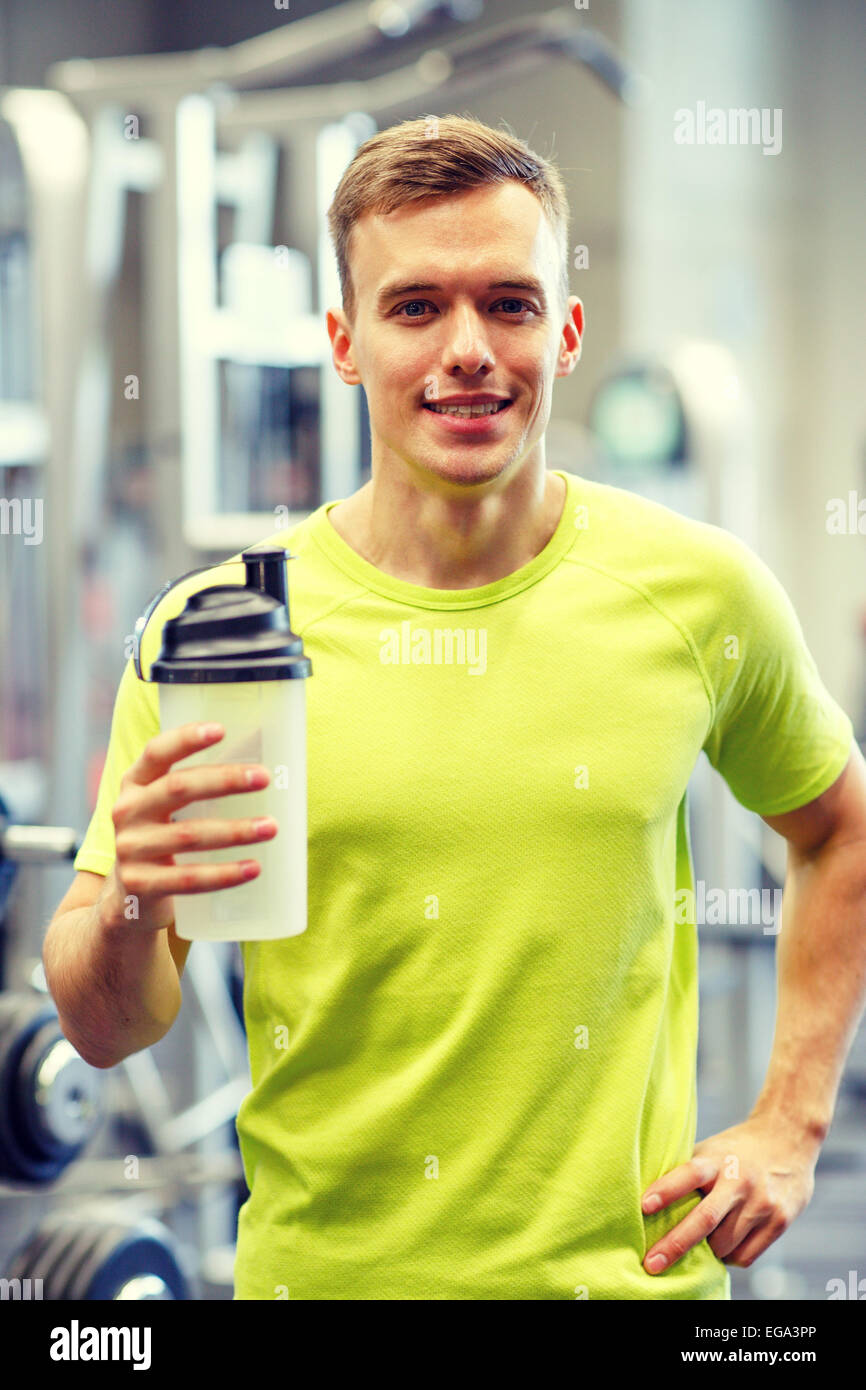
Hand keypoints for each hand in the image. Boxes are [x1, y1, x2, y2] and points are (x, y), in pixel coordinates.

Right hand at [100, 722, 276, 932]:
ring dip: (236, 830)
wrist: (127, 897)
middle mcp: (127, 811)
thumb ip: (201, 785)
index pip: (156, 752)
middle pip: (178, 788)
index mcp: (135, 783)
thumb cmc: (163, 837)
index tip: (221, 730)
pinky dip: (225, 874)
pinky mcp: (140, 884)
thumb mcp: (168, 807)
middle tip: (265, 778)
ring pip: (189, 835)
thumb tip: (262, 759)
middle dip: (225, 781)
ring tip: (271, 827)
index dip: (186, 739)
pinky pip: (189, 878)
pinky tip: (253, 868)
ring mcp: (130, 849)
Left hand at [640, 1112, 821, 1273]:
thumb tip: (648, 1203)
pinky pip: (745, 1255)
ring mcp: (762, 1202)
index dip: (666, 1190)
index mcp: (716, 1159)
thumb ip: (688, 1173)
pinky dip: (728, 1258)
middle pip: (705, 1219)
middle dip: (675, 1244)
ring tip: (697, 1248)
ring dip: (706, 1253)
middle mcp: (739, 1181)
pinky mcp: (779, 1221)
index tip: (643, 1206)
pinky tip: (724, 1247)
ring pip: (724, 1244)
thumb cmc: (735, 1150)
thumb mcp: (711, 1150)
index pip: (688, 1174)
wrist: (787, 1139)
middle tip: (651, 1263)